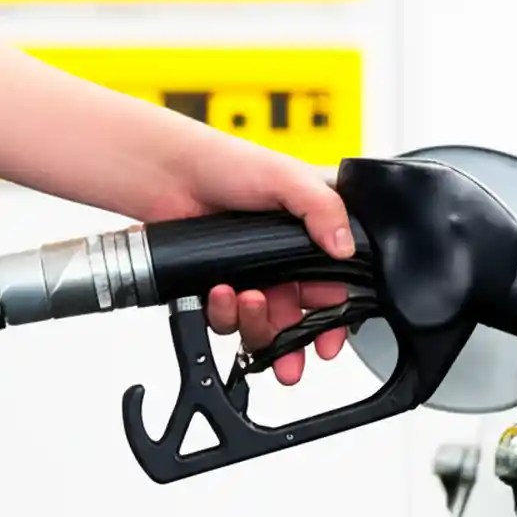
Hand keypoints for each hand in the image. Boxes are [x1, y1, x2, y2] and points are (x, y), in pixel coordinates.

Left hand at [143, 133, 356, 385]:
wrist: (170, 174)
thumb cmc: (226, 163)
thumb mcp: (287, 177)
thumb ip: (324, 208)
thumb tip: (346, 245)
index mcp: (308, 237)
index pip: (333, 290)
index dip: (334, 320)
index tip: (329, 340)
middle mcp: (282, 262)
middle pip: (298, 320)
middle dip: (295, 342)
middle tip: (292, 353)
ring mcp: (250, 277)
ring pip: (263, 326)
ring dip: (258, 324)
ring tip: (249, 300)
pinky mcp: (218, 288)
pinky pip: (227, 321)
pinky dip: (226, 314)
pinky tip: (222, 293)